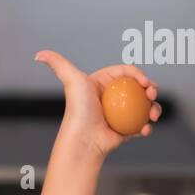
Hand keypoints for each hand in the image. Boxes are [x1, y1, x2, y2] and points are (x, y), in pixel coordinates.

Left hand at [34, 49, 161, 158]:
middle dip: (152, 89)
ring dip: (155, 109)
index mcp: (102, 83)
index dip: (138, 74)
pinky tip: (146, 129)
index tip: (144, 82)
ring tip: (154, 115)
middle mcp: (112, 97)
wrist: (83, 140)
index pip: (126, 73)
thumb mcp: (71, 81)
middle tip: (152, 95)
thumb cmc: (78, 109)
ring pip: (144, 107)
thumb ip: (58, 64)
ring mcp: (120, 113)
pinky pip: (141, 125)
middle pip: (139, 89)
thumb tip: (38, 54)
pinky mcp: (125, 129)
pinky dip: (147, 127)